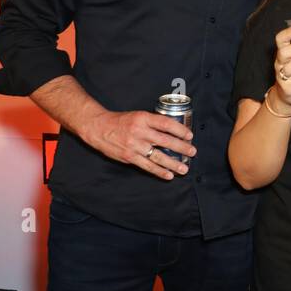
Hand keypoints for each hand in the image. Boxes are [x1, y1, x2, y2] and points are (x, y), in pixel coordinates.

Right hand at [80, 109, 194, 180]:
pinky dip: (159, 171)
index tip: (189, 135)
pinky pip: (147, 166)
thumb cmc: (120, 121)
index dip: (180, 129)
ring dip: (173, 163)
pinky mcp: (129, 157)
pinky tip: (169, 175)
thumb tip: (171, 132)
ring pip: (158, 156)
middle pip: (166, 141)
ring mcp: (134, 145)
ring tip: (184, 168)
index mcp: (143, 118)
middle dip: (182, 147)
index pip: (166, 123)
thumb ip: (152, 124)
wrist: (98, 127)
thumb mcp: (137, 116)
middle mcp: (140, 131)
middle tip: (192, 152)